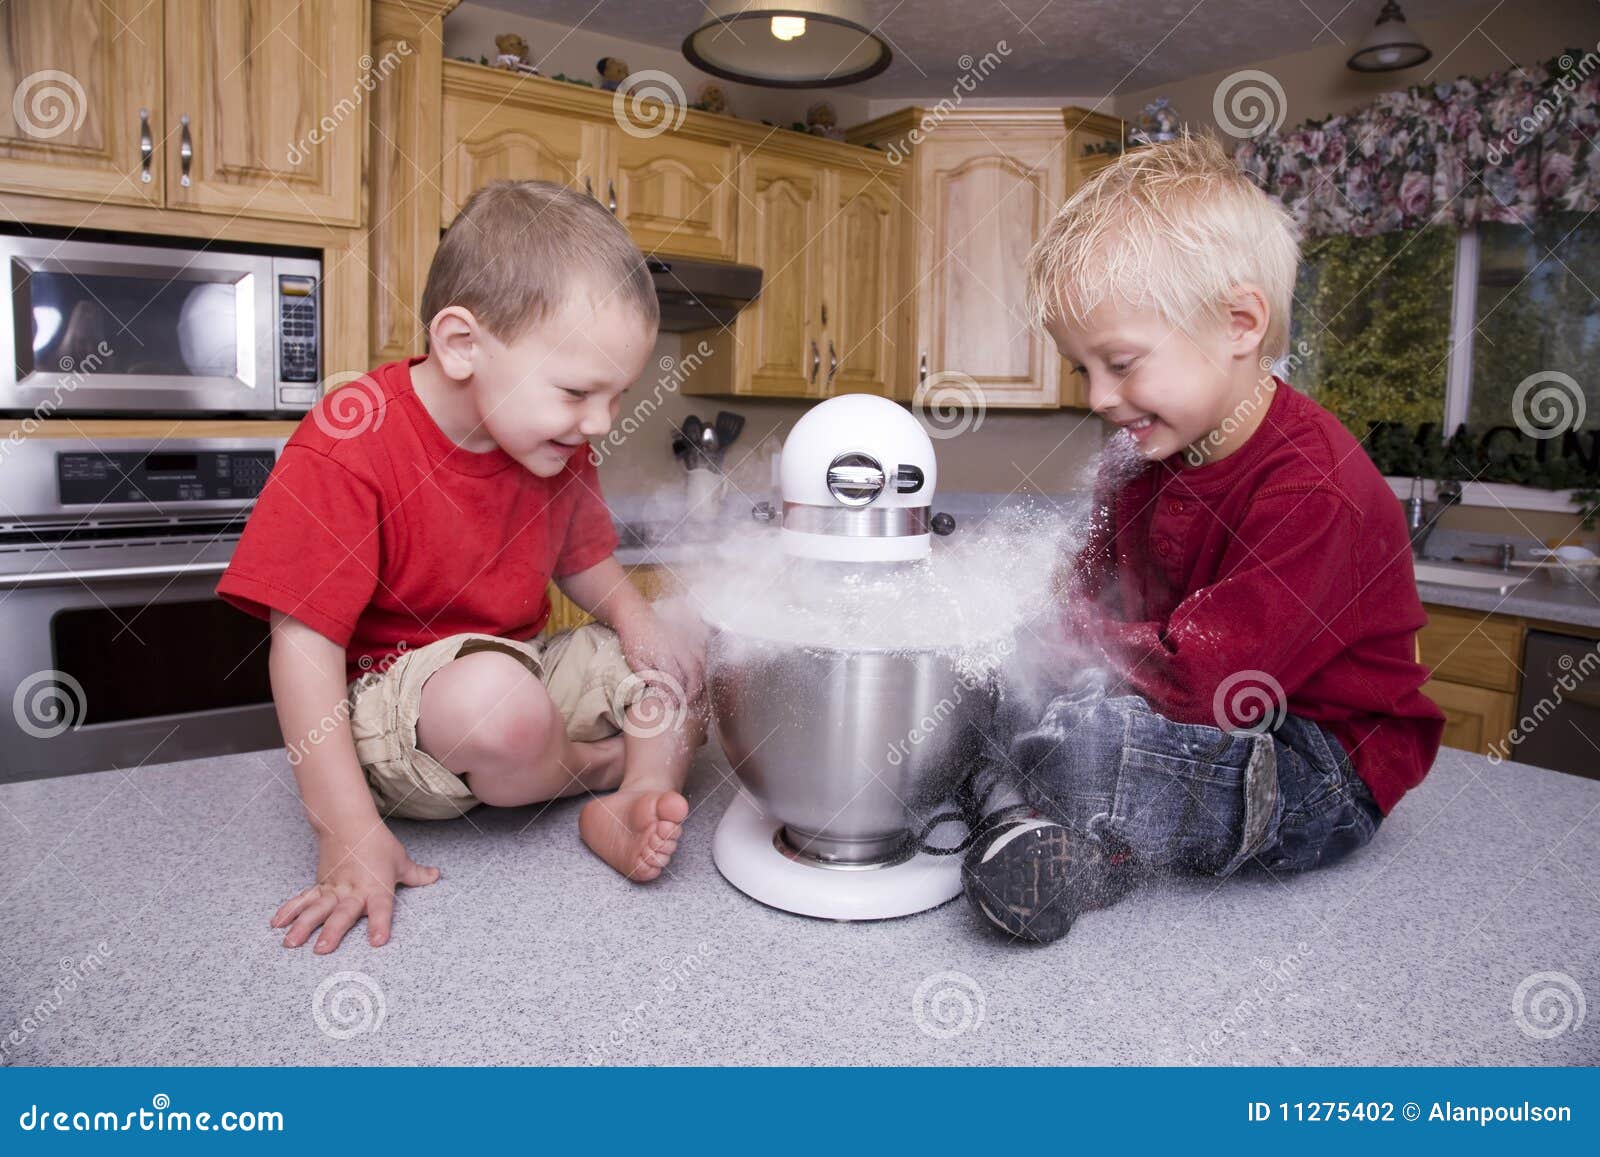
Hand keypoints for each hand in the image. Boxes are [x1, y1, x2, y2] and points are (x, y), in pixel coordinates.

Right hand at [270, 825, 439, 952]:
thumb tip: (435, 875)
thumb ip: (416, 874)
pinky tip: (276, 924)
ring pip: (317, 908)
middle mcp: (354, 891)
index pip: (382, 909)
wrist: (349, 823)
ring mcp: (334, 888)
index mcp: (377, 888)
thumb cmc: (377, 843)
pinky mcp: (320, 885)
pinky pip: (303, 899)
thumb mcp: (400, 860)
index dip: (380, 925)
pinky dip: (289, 910)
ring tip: (290, 943)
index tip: (378, 941)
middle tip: (322, 949)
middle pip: (343, 912)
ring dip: (303, 925)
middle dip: (333, 931)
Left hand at [615, 605, 704, 707]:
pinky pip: (702, 655)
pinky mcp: (689, 638)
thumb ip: (650, 677)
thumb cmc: (634, 640)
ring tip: (693, 693)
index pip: (677, 680)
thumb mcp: (635, 662)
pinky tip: (697, 677)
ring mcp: (686, 642)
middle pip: (694, 673)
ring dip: (700, 680)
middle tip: (687, 703)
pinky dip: (702, 668)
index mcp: (664, 655)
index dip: (677, 695)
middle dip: (693, 691)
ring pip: (702, 664)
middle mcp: (679, 648)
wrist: (637, 616)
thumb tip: (664, 693)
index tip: (674, 706)